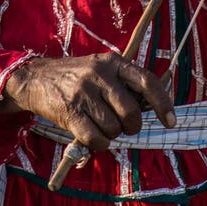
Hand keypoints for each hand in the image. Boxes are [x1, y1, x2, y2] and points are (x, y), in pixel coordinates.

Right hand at [2, 53, 175, 150]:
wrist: (36, 78)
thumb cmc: (76, 77)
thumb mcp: (101, 68)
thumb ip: (124, 84)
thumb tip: (152, 108)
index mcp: (113, 62)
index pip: (147, 82)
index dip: (163, 104)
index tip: (171, 121)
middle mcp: (100, 74)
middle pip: (131, 112)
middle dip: (131, 126)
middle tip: (122, 126)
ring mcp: (84, 92)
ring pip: (114, 128)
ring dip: (111, 134)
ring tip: (99, 124)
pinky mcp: (70, 112)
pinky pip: (96, 139)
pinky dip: (98, 144)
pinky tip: (91, 135)